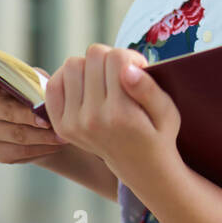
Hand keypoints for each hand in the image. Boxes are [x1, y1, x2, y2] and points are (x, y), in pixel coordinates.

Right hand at [0, 67, 67, 164]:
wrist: (44, 131)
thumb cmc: (40, 101)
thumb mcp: (40, 85)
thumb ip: (38, 82)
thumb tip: (44, 90)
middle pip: (6, 111)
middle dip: (30, 116)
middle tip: (48, 122)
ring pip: (17, 134)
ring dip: (42, 136)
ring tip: (61, 136)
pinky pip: (20, 151)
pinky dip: (41, 148)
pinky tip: (54, 145)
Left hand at [42, 44, 181, 180]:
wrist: (139, 166)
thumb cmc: (156, 133)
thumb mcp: (167, 112)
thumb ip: (149, 89)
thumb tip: (127, 69)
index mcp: (121, 114)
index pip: (117, 58)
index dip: (131, 57)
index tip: (138, 70)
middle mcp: (93, 119)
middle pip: (94, 56)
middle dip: (110, 58)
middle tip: (120, 73)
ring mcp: (74, 123)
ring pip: (73, 65)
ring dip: (89, 65)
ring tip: (103, 79)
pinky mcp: (62, 126)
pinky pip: (54, 84)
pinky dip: (68, 77)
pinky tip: (84, 84)